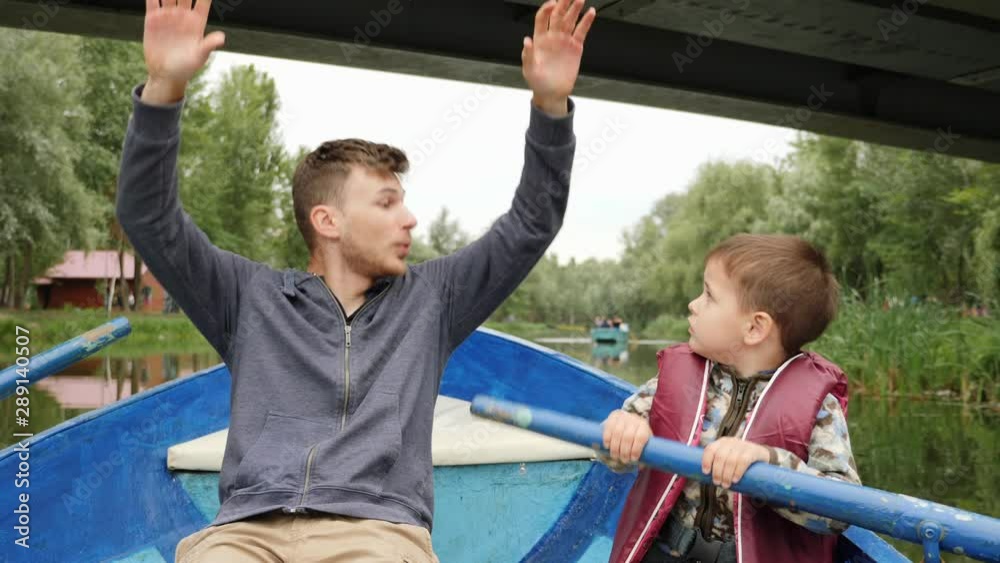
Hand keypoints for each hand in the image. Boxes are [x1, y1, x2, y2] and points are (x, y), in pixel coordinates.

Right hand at [141, 0, 224, 103]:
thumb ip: (208, 45)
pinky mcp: (152, 18)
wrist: (165, 74)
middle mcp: (183, 15)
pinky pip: (152, 0)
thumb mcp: (199, 57)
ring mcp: (168, 15)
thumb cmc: (186, 67)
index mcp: (197, 22)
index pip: (203, 0)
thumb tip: (222, 38)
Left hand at [522, 0, 595, 115]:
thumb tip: (526, 41)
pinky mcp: (575, 48)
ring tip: (580, 0)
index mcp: (540, 40)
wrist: (552, 93)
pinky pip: (581, 32)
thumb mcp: (529, 70)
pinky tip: (590, 13)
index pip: (542, 18)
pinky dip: (586, 22)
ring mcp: (564, 41)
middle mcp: (552, 37)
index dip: (546, 9)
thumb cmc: (538, 82)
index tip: (552, 3)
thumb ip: (527, 55)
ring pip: (570, 21)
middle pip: (557, 15)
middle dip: (563, 3)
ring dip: (574, 9)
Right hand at [602, 410, 651, 463]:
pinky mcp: (613, 416)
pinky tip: (607, 446)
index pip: (641, 437)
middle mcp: (634, 419)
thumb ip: (643, 453)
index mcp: (643, 426)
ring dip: (615, 447)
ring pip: (617, 432)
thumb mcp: (643, 441)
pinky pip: (608, 427)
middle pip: (628, 436)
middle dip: (624, 451)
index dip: (636, 449)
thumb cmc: (637, 435)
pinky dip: (607, 438)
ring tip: (615, 456)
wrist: (629, 420)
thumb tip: (640, 466)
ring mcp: (623, 417)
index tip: (633, 459)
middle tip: (623, 460)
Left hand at [701, 437, 770, 488]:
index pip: (710, 449)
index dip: (706, 460)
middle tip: (717, 483)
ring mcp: (742, 445)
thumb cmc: (739, 460)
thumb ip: (719, 464)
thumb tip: (704, 479)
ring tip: (726, 485)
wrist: (761, 455)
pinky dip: (737, 472)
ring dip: (726, 475)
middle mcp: (731, 442)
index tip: (706, 472)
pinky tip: (735, 479)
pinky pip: (743, 461)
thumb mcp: (728, 457)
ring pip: (731, 460)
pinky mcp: (753, 451)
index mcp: (721, 442)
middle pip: (720, 456)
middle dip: (717, 472)